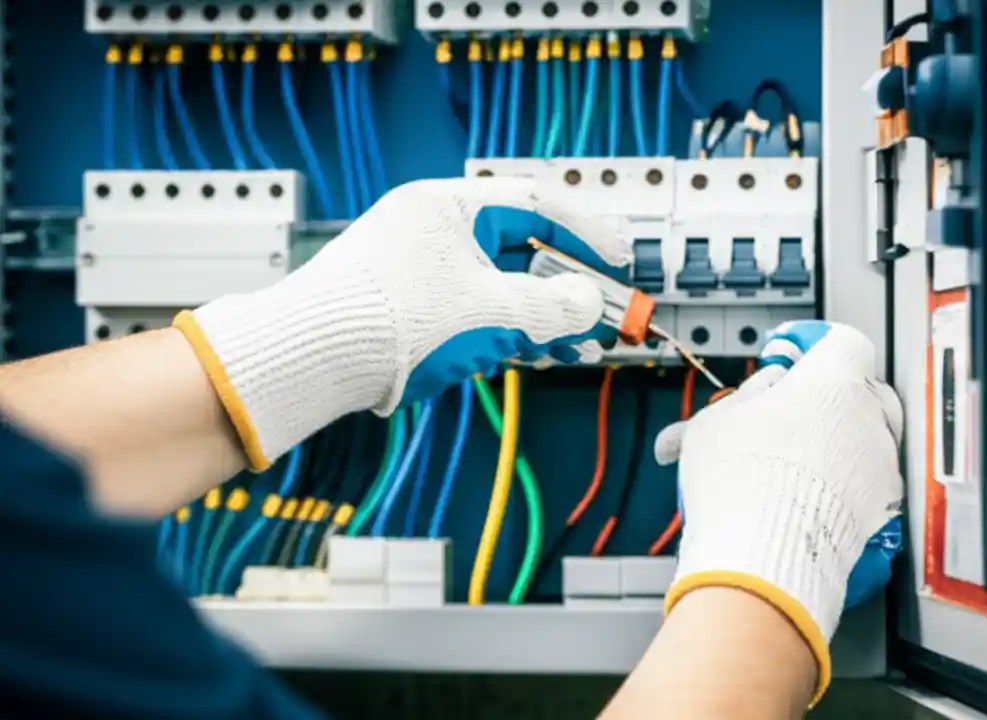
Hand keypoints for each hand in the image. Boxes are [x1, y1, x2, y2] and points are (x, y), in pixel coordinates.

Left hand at [174, 177, 631, 469]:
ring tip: (579, 345)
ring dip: (541, 316)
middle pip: (518, 250)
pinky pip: (471, 312)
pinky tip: (536, 353)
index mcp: (446, 206)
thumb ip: (551, 305)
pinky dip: (507, 330)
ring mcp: (416, 271)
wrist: (307, 360)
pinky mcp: (407, 309)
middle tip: (602, 311)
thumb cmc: (386, 319)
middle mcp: (430, 230)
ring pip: (497, 287)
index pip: (534, 205)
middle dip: (565, 287)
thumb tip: (589, 303)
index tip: (618, 258)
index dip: (585, 233)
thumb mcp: (489, 309)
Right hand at [655, 322, 903, 703]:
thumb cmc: (739, 486)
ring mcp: (880, 468)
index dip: (814, 349)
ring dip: (834, 446)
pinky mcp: (881, 511)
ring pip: (863, 440)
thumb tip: (768, 388)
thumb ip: (751, 393)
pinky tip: (804, 499)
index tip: (790, 359)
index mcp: (833, 382)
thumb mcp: (718, 419)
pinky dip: (841, 487)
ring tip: (787, 466)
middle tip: (787, 414)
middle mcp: (868, 419)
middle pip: (860, 390)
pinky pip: (865, 485)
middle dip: (827, 399)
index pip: (843, 342)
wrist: (762, 561)